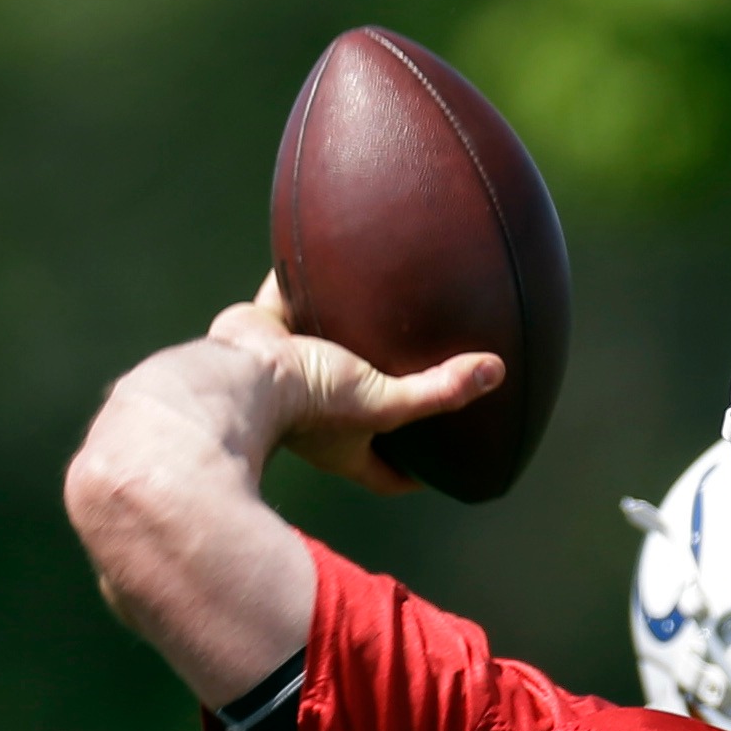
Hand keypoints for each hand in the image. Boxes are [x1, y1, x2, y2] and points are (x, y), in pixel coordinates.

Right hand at [206, 275, 500, 493]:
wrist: (233, 374)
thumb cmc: (307, 404)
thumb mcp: (384, 403)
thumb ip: (439, 391)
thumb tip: (496, 372)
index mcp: (344, 447)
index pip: (387, 475)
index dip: (416, 474)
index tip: (443, 469)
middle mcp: (313, 416)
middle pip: (357, 411)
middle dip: (384, 399)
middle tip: (418, 381)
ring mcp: (283, 374)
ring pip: (324, 355)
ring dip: (346, 338)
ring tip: (379, 316)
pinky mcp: (260, 332)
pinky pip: (286, 301)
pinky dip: (304, 282)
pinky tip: (326, 255)